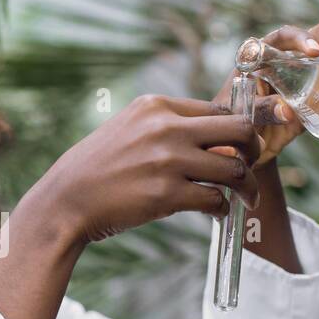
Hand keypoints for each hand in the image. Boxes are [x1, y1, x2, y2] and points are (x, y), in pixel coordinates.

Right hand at [42, 95, 265, 244]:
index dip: (235, 130)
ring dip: (247, 187)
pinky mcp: (166, 194)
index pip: (217, 110)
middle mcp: (165, 128)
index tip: (240, 147)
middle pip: (238, 129)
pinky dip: (222, 209)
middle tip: (253, 166)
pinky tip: (217, 213)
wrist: (64, 201)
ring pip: (234, 169)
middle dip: (254, 148)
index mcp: (156, 106)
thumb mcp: (129, 130)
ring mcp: (167, 161)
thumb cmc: (97, 169)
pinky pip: (215, 199)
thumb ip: (167, 128)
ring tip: (246, 199)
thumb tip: (214, 143)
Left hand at [211, 12, 318, 165]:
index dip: (302, 39)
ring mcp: (316, 75)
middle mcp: (297, 56)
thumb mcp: (237, 116)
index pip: (287, 34)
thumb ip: (258, 109)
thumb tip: (288, 110)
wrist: (238, 144)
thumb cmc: (230, 119)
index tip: (315, 53)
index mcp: (267, 52)